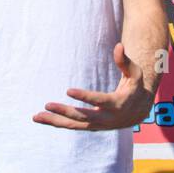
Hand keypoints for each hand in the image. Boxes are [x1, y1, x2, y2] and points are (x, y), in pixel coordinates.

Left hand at [33, 43, 153, 130]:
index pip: (99, 101)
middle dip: (64, 112)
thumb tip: (119, 45)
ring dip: (55, 121)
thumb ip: (125, 61)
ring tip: (36, 116)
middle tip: (47, 104)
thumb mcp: (134, 73)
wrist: (137, 112)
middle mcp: (106, 119)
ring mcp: (98, 125)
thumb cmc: (135, 87)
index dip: (85, 97)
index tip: (68, 90)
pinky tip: (43, 118)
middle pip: (83, 117)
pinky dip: (57, 123)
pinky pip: (72, 126)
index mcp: (118, 104)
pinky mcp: (91, 127)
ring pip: (74, 125)